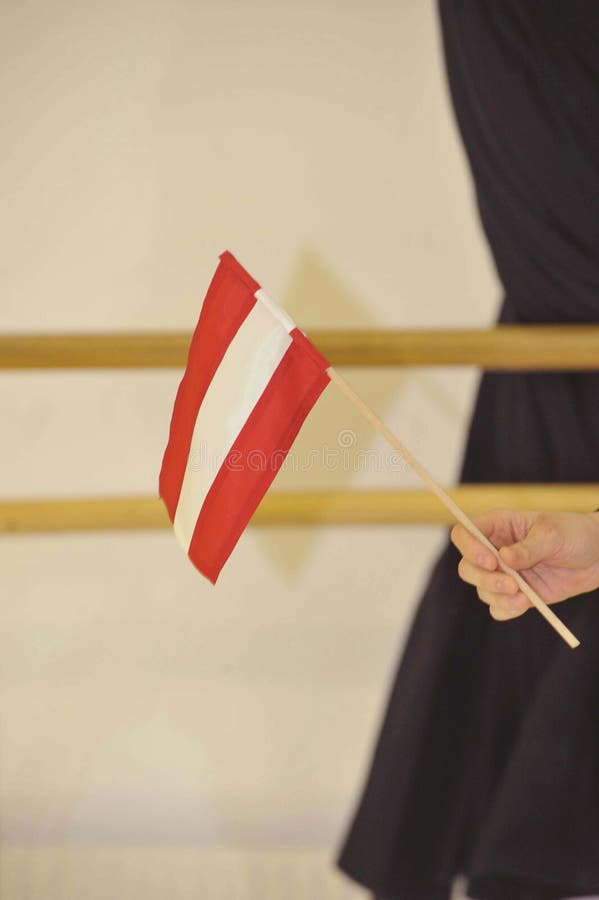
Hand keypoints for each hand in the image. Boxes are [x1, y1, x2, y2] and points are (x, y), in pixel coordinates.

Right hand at [450, 510, 598, 620]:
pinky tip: (525, 604)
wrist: (598, 557)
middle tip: (512, 586)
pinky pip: (497, 608)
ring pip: (480, 589)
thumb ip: (528, 548)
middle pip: (466, 567)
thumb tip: (503, 558)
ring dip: (497, 597)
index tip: (491, 561)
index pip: (464, 534)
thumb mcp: (553, 535)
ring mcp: (504, 574)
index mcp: (498, 526)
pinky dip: (506, 610)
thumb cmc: (574, 534)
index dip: (469, 548)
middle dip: (485, 580)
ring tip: (524, 598)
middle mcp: (494, 550)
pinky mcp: (515, 594)